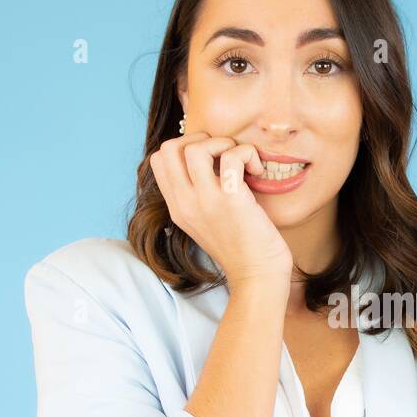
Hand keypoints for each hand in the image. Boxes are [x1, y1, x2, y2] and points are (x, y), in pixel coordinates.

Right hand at [148, 132, 292, 285]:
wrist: (258, 278)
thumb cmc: (242, 248)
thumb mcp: (208, 222)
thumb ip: (200, 197)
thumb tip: (212, 163)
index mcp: (178, 208)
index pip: (159, 159)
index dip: (184, 147)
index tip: (211, 158)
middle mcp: (185, 204)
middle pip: (169, 148)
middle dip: (200, 139)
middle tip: (224, 154)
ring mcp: (205, 202)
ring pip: (195, 147)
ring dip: (223, 143)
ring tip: (241, 161)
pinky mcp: (231, 201)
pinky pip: (231, 156)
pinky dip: (247, 154)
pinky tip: (257, 170)